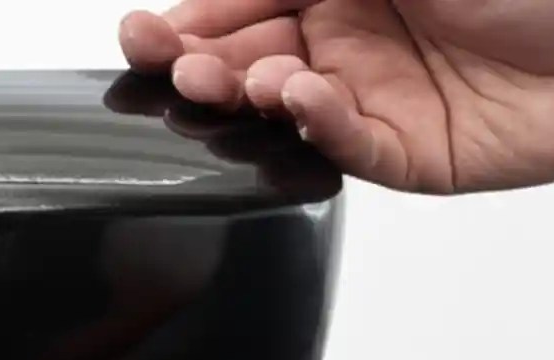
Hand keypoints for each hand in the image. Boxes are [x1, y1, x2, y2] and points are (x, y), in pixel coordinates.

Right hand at [116, 0, 553, 192]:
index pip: (236, 10)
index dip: (186, 25)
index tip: (143, 33)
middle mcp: (347, 44)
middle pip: (246, 65)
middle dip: (200, 68)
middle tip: (174, 69)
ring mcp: (374, 100)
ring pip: (283, 113)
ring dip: (249, 99)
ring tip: (238, 83)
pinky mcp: (409, 152)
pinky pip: (348, 147)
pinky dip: (318, 126)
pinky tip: (302, 97)